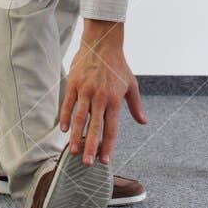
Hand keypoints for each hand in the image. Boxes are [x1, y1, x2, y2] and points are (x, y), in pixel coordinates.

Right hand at [58, 19, 146, 165]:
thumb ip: (136, 106)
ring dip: (76, 136)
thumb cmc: (118, 66)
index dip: (108, 145)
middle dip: (91, 146)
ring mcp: (85, 91)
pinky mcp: (74, 84)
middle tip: (88, 164)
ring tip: (73, 151)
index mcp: (114, 100)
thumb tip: (143, 122)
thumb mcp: (131, 85)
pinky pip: (68, 103)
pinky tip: (63, 129)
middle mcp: (100, 98)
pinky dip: (65, 117)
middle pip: (95, 126)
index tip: (105, 160)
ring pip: (79, 117)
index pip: (111, 128)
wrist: (103, 43)